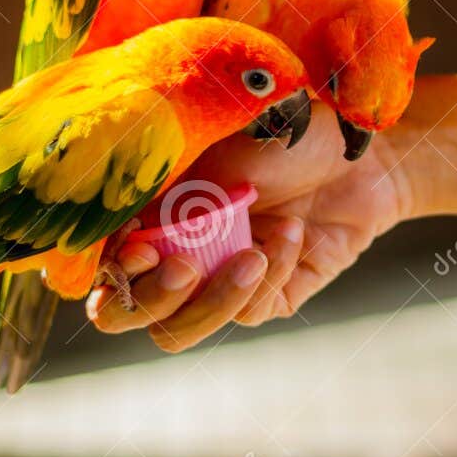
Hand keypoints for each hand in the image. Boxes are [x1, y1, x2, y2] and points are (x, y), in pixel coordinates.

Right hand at [87, 101, 416, 351]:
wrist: (362, 147)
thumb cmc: (282, 126)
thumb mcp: (211, 139)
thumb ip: (160, 174)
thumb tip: (115, 208)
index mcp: (141, 211)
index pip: (94, 263)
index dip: (104, 271)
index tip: (138, 248)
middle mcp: (168, 252)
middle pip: (123, 314)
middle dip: (150, 300)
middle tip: (186, 267)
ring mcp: (214, 280)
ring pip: (180, 330)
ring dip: (213, 299)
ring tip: (252, 253)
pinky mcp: (265, 298)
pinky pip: (249, 311)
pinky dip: (269, 273)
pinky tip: (290, 233)